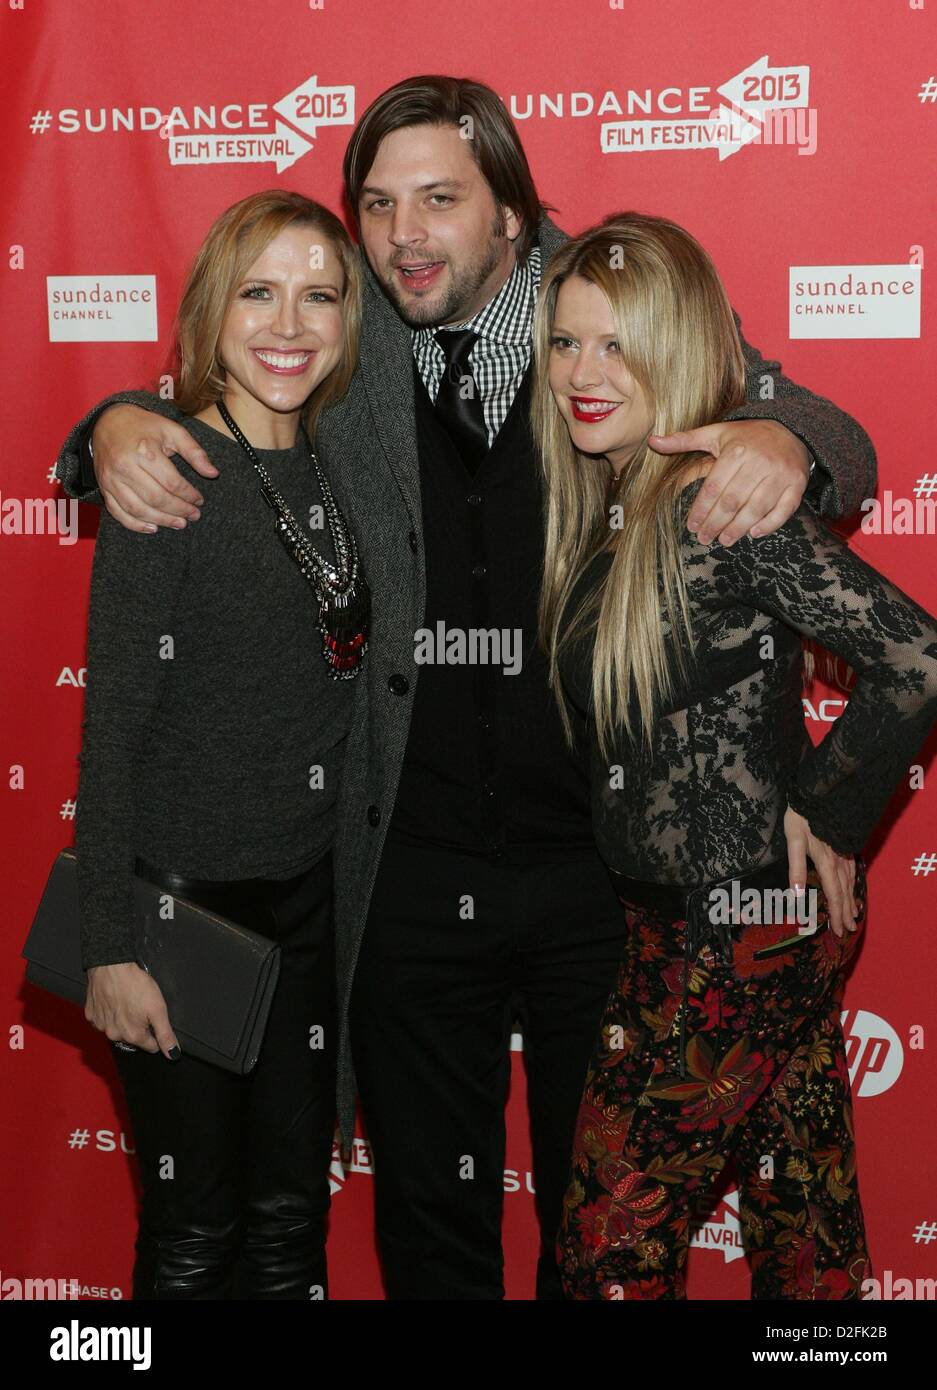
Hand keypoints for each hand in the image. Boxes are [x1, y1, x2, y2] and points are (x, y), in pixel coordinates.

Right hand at [85, 961, 179, 1058]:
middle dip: (139, 1027)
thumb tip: (172, 1055)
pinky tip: (114, 1001)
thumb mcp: (158, 1009)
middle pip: (133, 1038)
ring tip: (127, 1002)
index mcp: (132, 1036)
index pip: (151, 1046)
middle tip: (141, 1007)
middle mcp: (114, 1036)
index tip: (154, 1019)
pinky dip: (109, 1014)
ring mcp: (100, 1026)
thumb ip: (165, 1034)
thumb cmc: (136, 985)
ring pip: (117, 1030)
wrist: (110, 966)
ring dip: (123, 1021)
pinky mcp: (91, 1015)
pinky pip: (103, 1020)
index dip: (156, 1034)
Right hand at [92, 404, 218, 533]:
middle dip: (179, 510)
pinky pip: (117, 512)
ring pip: (138, 509)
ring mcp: (111, 478)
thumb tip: (214, 474)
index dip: (189, 495)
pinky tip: (153, 527)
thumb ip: (194, 452)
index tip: (199, 500)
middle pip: (156, 498)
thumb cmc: (144, 426)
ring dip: (161, 520)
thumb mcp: (172, 430)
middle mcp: (125, 466)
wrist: (107, 421)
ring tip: (179, 523)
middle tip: (194, 515)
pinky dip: (135, 524)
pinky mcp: (104, 487)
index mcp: (144, 450)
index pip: (172, 482)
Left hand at [650, 420, 810, 545]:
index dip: (701, 509)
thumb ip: (684, 440)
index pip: (714, 487)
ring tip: (724, 540)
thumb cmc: (747, 437)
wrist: (790, 430)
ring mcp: (780, 474)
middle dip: (715, 523)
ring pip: (756, 508)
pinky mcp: (797, 484)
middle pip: (733, 501)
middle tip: (704, 538)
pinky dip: (769, 525)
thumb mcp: (716, 434)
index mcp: (737, 450)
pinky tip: (753, 534)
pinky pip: (783, 510)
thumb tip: (652, 442)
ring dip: (738, 529)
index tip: (691, 525)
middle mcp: (760, 462)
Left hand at [783, 805, 858, 939]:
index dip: (836, 914)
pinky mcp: (843, 847)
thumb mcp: (793, 841)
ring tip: (853, 916)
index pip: (833, 895)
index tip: (840, 930)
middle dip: (845, 913)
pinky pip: (851, 871)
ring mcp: (843, 854)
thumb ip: (796, 867)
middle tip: (848, 930)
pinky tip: (853, 889)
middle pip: (844, 892)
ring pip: (849, 883)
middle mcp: (838, 861)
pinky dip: (853, 884)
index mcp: (826, 863)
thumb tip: (796, 893)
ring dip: (851, 901)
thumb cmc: (801, 818)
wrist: (817, 795)